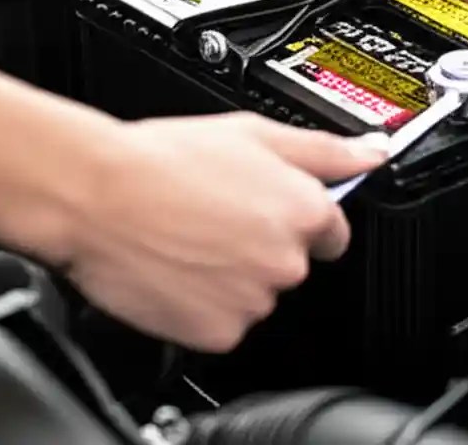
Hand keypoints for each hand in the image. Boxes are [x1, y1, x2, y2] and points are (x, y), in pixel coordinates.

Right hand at [58, 112, 387, 352]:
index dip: (297, 217)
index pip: (332, 230)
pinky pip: (221, 324)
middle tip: (212, 217)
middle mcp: (286, 261)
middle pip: (290, 263)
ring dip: (229, 276)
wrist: (95, 197)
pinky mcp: (218, 333)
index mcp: (304, 210)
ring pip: (254, 294)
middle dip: (258, 245)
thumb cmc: (160, 160)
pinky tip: (175, 269)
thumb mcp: (251, 133)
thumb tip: (372, 152)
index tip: (266, 210)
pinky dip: (201, 305)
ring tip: (186, 238)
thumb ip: (324, 149)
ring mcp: (253, 301)